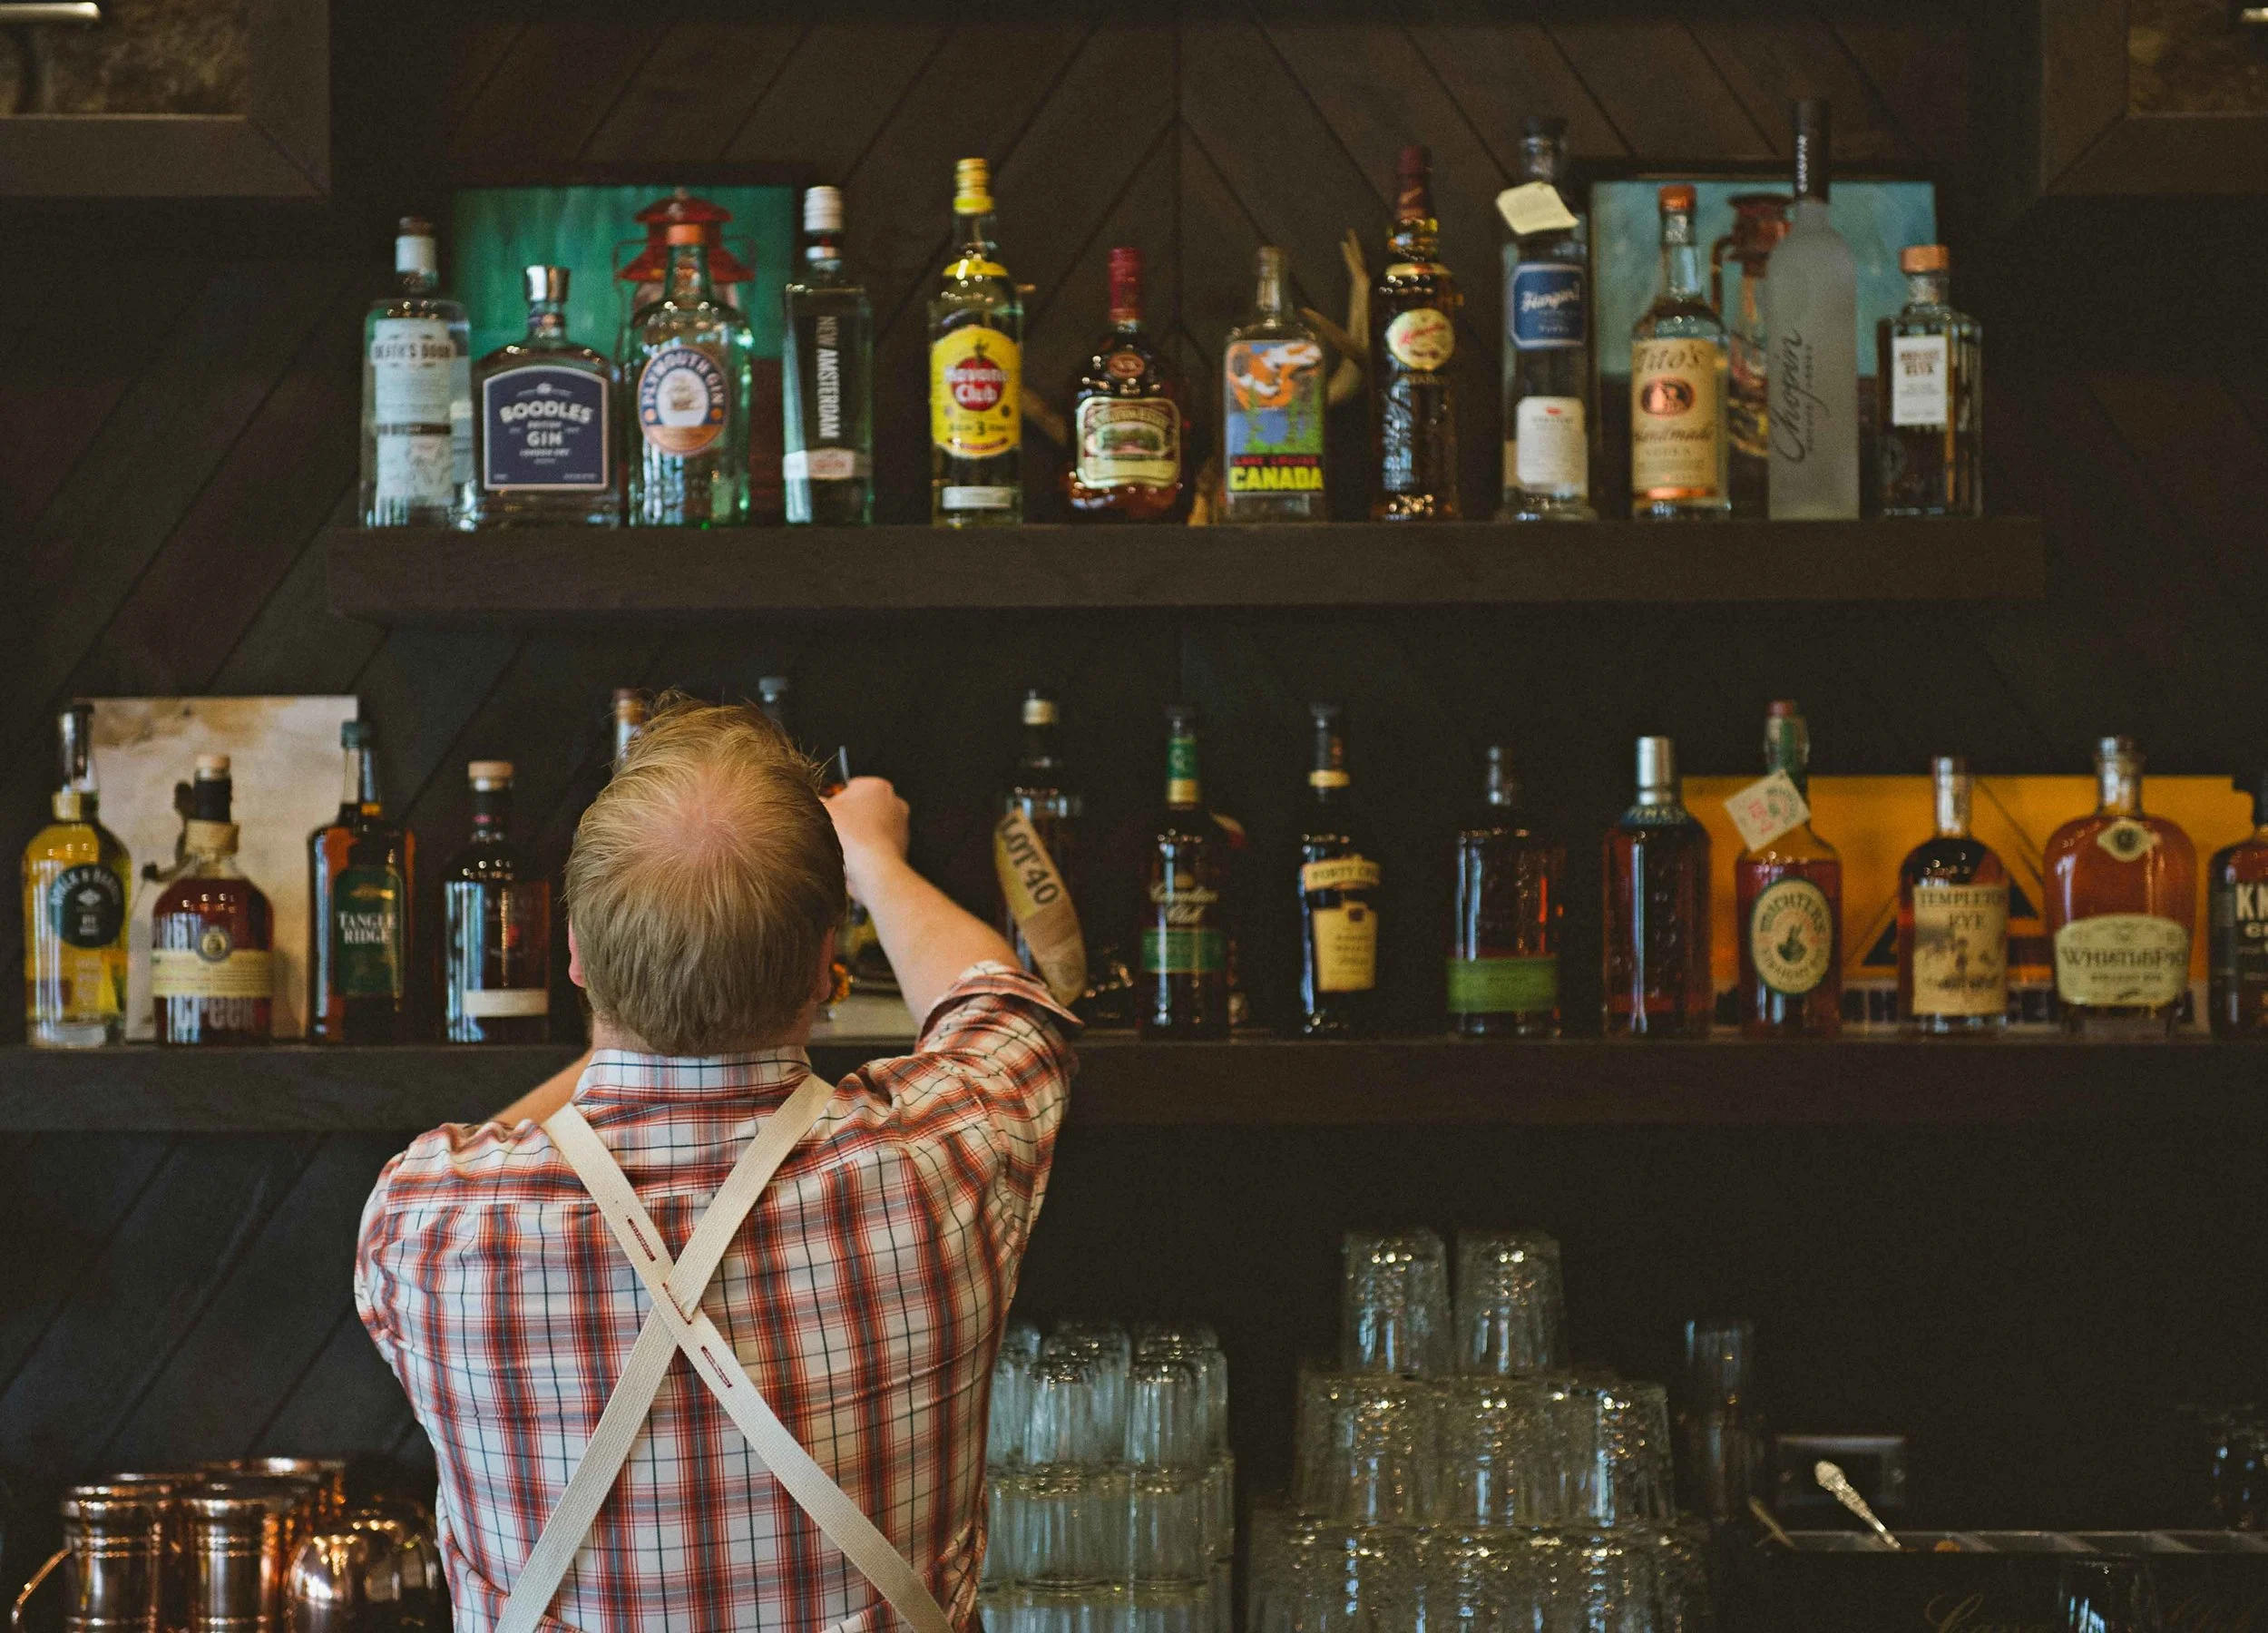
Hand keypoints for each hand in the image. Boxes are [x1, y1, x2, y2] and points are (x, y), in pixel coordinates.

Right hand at [825, 776, 909, 903]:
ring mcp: (900, 825)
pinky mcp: (902, 846)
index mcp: (877, 786)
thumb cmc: (851, 836)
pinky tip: (855, 857)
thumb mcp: (822, 810)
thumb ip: (817, 801)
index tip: (827, 812)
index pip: (850, 787)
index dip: (835, 801)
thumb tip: (814, 804)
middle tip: (833, 829)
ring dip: (856, 834)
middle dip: (848, 817)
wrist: (873, 868)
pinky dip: (867, 849)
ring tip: (843, 845)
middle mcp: (894, 802)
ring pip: (870, 826)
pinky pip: (877, 844)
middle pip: (862, 806)